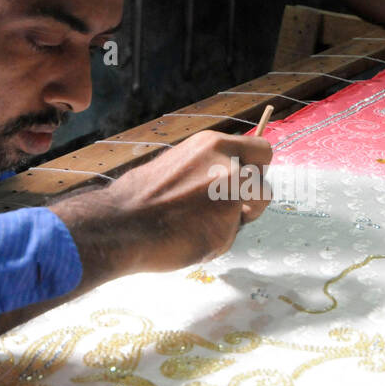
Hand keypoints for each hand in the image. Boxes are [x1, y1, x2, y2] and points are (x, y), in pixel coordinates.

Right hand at [54, 130, 272, 279]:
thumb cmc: (141, 197)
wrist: (121, 223)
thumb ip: (209, 167)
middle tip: (227, 210)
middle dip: (252, 198)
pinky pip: (233, 235)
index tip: (246, 181)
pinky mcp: (228, 225)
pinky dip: (217, 242)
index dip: (256, 169)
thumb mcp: (180, 163)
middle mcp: (229, 164)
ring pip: (254, 210)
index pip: (261, 150)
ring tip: (202, 226)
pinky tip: (191, 239)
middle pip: (263, 182)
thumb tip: (228, 177)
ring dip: (236, 220)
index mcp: (214, 144)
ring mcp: (232, 195)